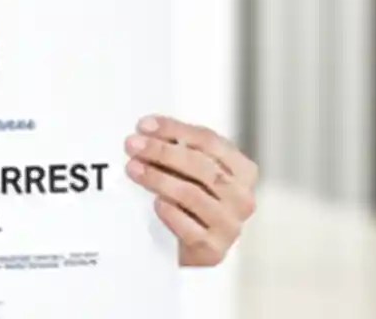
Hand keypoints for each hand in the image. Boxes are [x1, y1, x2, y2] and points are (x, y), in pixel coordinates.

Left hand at [123, 116, 257, 266]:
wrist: (190, 248)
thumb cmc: (190, 202)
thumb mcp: (190, 171)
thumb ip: (178, 149)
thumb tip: (146, 130)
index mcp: (243, 170)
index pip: (209, 141)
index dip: (175, 130)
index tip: (145, 125)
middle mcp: (242, 197)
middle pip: (201, 166)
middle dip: (162, 152)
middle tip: (133, 146)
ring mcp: (230, 225)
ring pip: (192, 194)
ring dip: (158, 178)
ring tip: (133, 169)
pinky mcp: (213, 250)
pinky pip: (189, 227)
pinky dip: (170, 212)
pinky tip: (155, 203)